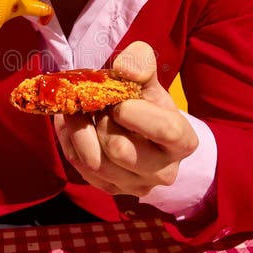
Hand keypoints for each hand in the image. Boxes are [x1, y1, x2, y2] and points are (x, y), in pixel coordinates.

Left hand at [54, 41, 197, 196]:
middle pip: (120, 150)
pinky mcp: (110, 190)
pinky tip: (74, 124)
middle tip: (94, 102)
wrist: (141, 131)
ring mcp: (136, 185)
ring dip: (78, 130)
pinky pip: (80, 167)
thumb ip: (141, 63)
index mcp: (183, 142)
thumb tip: (125, 70)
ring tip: (78, 109)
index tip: (118, 99)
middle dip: (100, 120)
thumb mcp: (149, 78)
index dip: (133, 111)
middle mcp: (163, 171)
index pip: (164, 130)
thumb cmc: (147, 102)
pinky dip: (70, 142)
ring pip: (95, 162)